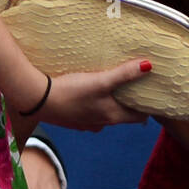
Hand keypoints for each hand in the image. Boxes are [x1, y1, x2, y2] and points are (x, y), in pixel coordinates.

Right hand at [19, 59, 151, 131]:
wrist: (35, 100)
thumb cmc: (70, 91)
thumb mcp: (100, 81)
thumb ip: (124, 74)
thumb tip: (149, 65)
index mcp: (112, 117)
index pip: (139, 117)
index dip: (148, 106)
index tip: (153, 93)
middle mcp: (101, 123)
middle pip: (123, 114)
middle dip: (130, 101)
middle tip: (135, 85)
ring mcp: (85, 123)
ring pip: (106, 113)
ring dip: (111, 102)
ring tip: (113, 85)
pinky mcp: (71, 118)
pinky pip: (89, 112)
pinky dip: (94, 103)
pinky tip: (88, 92)